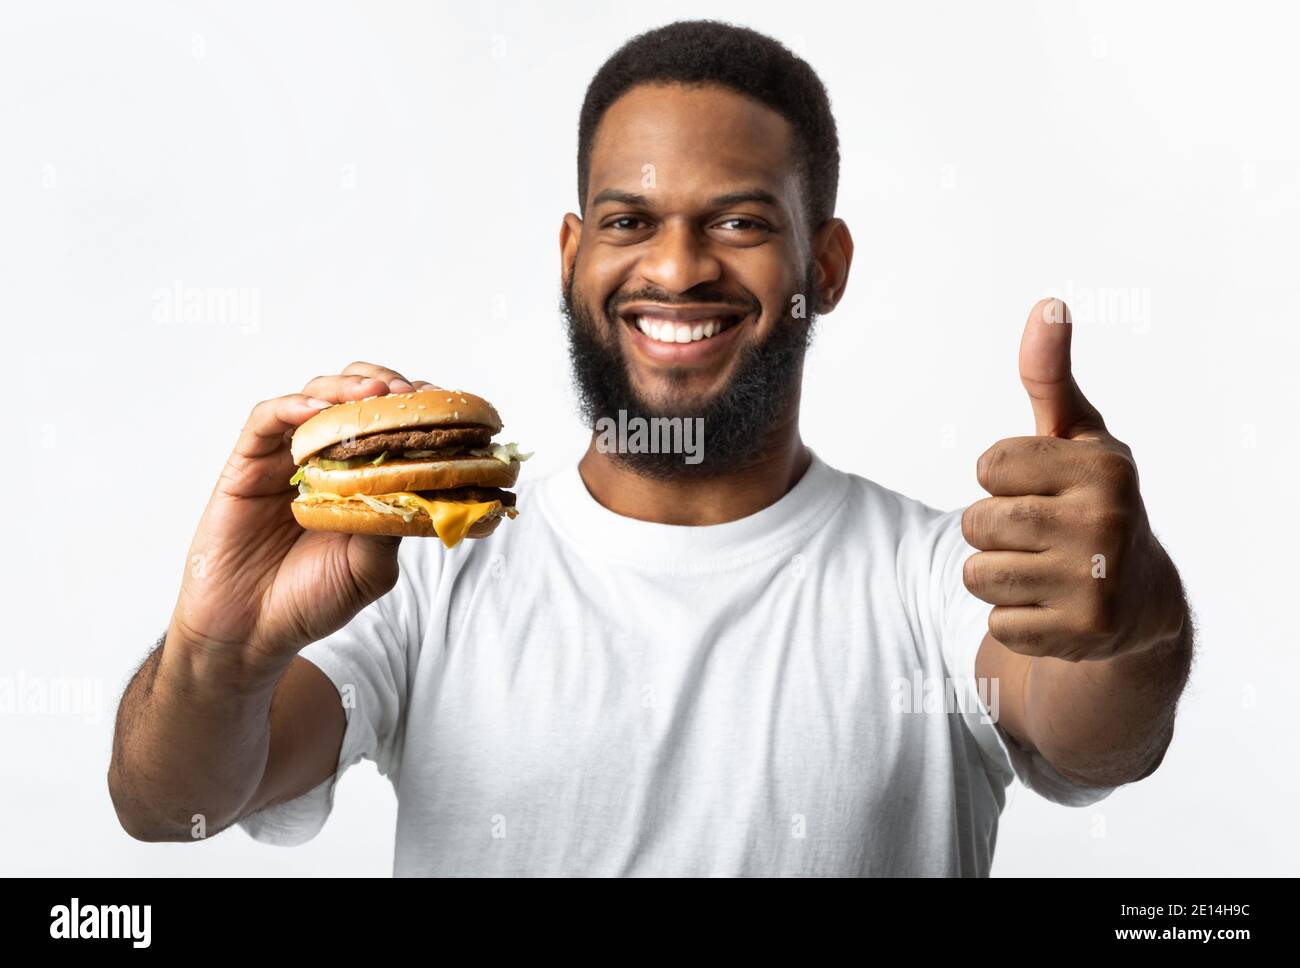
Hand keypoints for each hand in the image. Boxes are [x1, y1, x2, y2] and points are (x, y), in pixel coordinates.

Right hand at [168, 362, 439, 679]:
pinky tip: (320, 409)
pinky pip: (268, 418)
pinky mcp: (247, 462)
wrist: (249, 631)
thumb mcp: (370, 569)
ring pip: (317, 395)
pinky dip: (296, 405)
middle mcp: (325, 460)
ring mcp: (286, 457)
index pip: (393, 427)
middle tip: (413, 396)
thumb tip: (433, 491)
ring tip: (378, 392)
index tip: (451, 411)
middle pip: (357, 396)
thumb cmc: (311, 601)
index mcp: (360, 480)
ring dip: (349, 386)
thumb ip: (394, 526)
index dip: (420, 413)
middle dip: (389, 385)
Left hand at [961, 299, 1180, 661]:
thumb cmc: (1092, 500)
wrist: (1139, 598)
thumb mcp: (1076, 437)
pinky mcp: (1082, 635)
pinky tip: (1053, 608)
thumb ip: (1048, 376)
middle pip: (976, 524)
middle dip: (993, 532)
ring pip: (978, 575)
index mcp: (1101, 468)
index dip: (1001, 480)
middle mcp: (1105, 522)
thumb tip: (1047, 304)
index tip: (1038, 488)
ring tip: (1044, 571)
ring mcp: (1096, 583)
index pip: (987, 467)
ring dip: (997, 577)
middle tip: (1040, 537)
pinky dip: (1014, 620)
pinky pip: (996, 625)